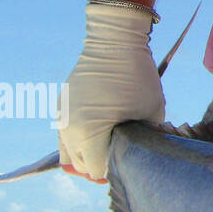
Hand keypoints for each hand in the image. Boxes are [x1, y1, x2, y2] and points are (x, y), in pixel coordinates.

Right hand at [58, 1, 164, 182]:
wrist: (113, 41)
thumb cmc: (137, 76)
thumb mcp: (152, 110)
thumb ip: (146, 138)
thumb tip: (143, 155)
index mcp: (88, 133)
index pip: (98, 170)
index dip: (117, 169)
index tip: (132, 159)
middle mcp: (68, 130)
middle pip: (81, 166)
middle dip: (102, 164)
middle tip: (125, 153)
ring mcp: (60, 118)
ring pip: (69, 154)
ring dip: (88, 155)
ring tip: (111, 145)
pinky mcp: (60, 108)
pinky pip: (65, 136)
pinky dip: (80, 140)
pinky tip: (101, 131)